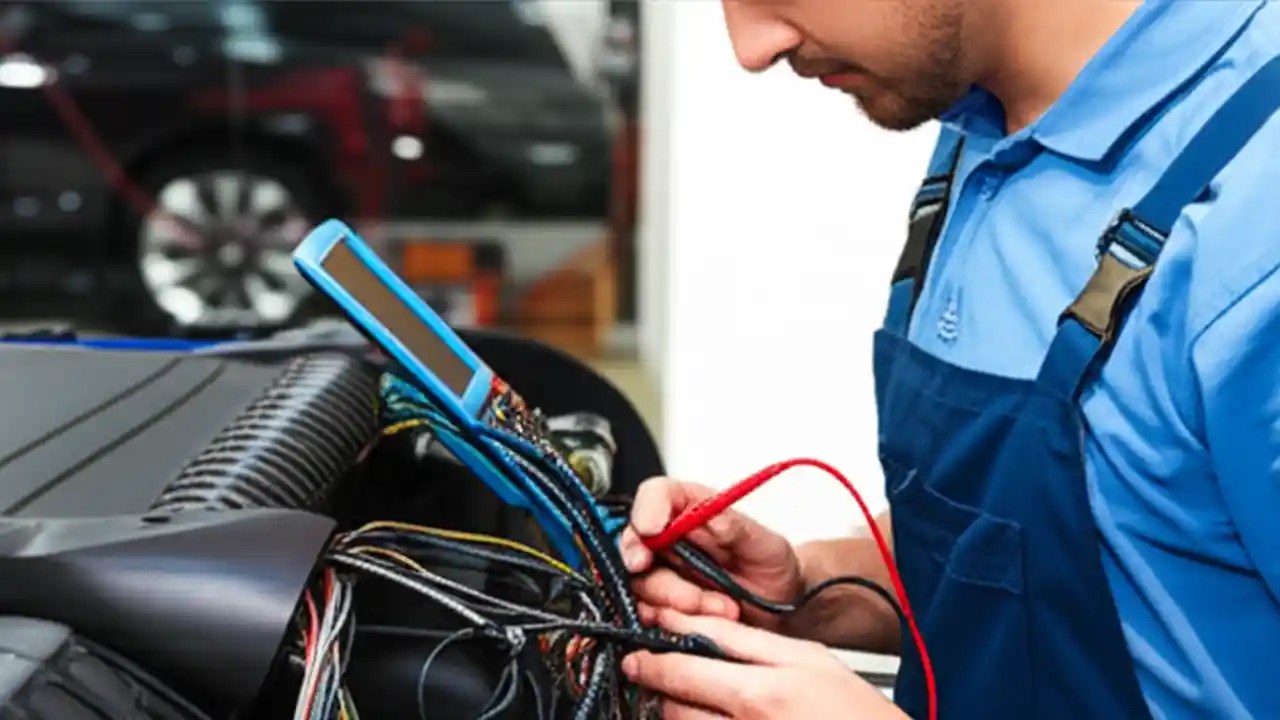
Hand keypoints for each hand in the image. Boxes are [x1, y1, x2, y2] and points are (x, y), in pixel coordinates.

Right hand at [618, 477, 803, 630]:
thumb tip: (714, 517)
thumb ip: (738, 529)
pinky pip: (646, 615)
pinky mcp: (660, 605)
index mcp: (689, 508)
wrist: (780, 610)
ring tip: (720, 610)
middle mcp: (666, 537)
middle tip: (691, 599)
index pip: (656, 494)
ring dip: (676, 606)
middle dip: (660, 579)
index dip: (646, 508)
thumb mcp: (766, 546)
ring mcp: (660, 572)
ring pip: (640, 587)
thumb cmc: (770, 567)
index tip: (651, 531)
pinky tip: (701, 625)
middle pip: (636, 548)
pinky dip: (670, 624)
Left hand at [621, 609, 904, 719]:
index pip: (685, 666)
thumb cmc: (856, 712)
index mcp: (761, 692)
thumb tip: (698, 623)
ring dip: (677, 711)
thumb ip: (748, 641)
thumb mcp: (809, 658)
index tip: (640, 648)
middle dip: (661, 685)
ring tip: (689, 696)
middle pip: (675, 704)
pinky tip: (713, 713)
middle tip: (654, 670)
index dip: (654, 654)